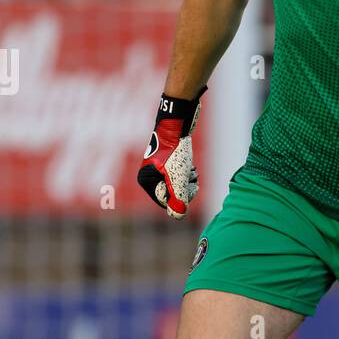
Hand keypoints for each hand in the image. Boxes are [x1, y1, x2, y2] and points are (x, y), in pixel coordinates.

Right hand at [137, 86, 205, 218]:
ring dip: (187, 181)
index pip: (165, 202)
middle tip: (192, 179)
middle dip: (184, 189)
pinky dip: (187, 173)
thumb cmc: (175, 149)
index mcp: (145, 181)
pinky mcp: (168, 160)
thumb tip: (178, 216)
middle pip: (171, 194)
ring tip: (192, 170)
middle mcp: (149, 175)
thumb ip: (178, 198)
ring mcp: (158, 167)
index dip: (180, 199)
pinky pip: (179, 175)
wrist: (178, 122)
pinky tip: (191, 166)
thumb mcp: (178, 177)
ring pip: (177, 184)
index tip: (190, 188)